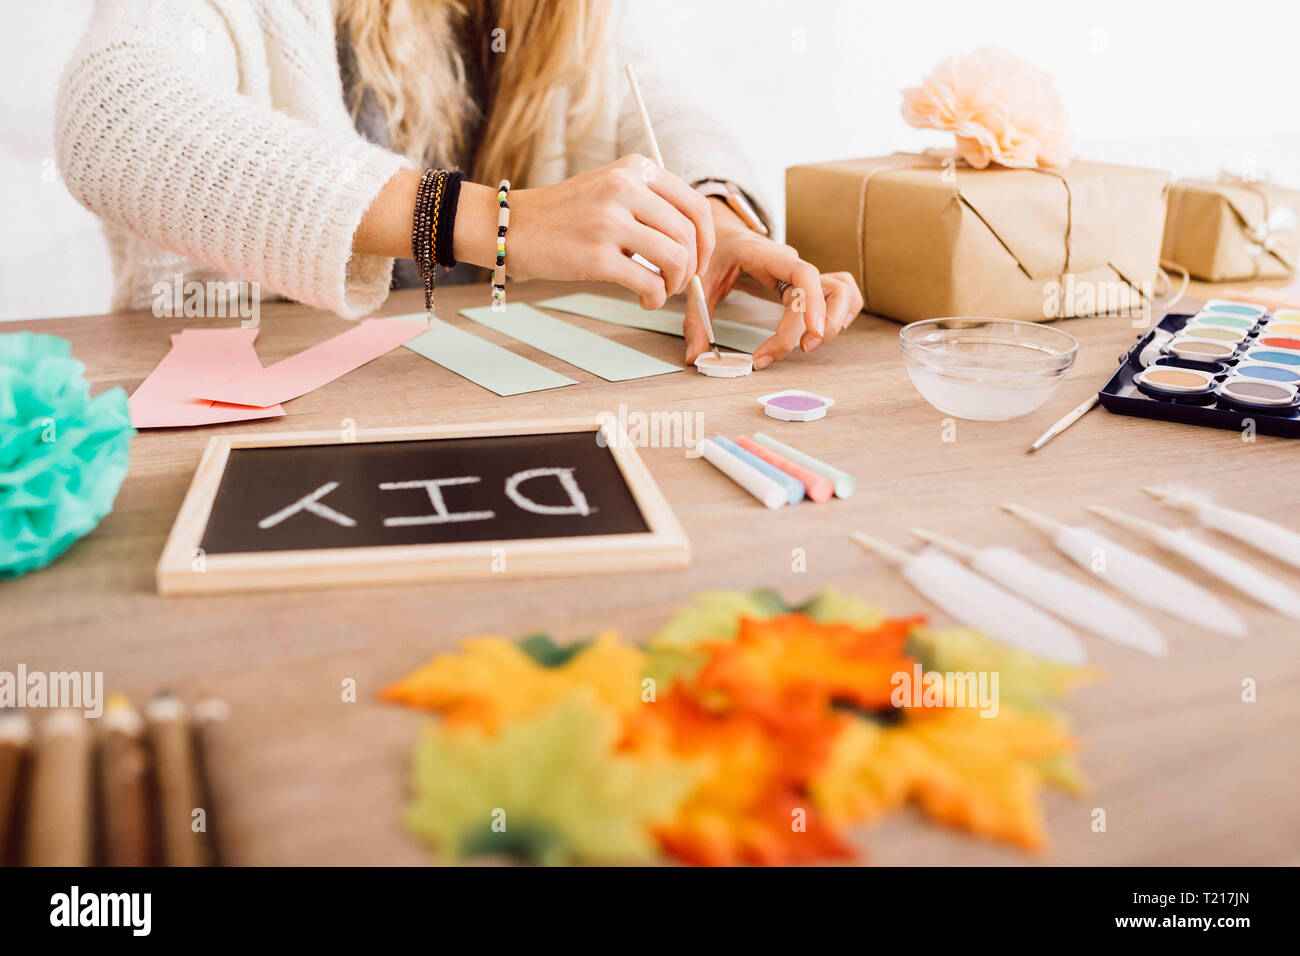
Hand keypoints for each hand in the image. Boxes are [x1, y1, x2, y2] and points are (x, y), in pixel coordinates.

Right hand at [504, 155, 715, 309]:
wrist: (512, 226)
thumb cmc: (563, 215)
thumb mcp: (609, 188)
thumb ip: (648, 203)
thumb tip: (693, 243)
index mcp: (634, 169)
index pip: (694, 205)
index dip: (707, 240)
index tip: (699, 260)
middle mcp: (625, 189)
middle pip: (688, 235)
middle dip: (691, 267)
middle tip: (678, 282)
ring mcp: (610, 221)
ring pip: (675, 259)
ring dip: (675, 284)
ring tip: (660, 290)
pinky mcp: (597, 256)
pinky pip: (649, 283)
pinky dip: (655, 298)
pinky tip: (644, 299)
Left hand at [684, 200, 863, 367]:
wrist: (725, 235)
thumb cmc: (715, 255)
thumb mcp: (700, 283)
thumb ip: (696, 321)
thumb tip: (695, 359)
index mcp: (767, 256)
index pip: (804, 274)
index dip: (811, 306)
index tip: (803, 340)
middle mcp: (793, 264)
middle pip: (828, 291)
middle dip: (822, 325)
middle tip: (800, 350)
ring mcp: (804, 274)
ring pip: (842, 291)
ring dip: (835, 320)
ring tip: (809, 344)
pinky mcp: (809, 285)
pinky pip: (841, 293)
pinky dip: (842, 312)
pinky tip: (823, 330)